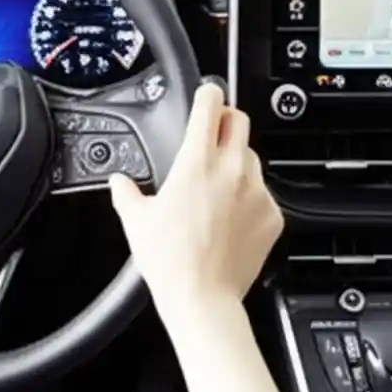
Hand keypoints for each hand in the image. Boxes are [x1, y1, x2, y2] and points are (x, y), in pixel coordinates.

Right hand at [110, 83, 283, 326]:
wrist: (203, 299)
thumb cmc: (170, 261)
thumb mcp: (136, 221)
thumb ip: (125, 192)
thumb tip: (119, 182)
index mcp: (196, 162)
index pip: (210, 104)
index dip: (208, 93)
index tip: (206, 93)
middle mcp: (231, 170)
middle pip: (239, 121)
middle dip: (225, 121)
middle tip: (213, 134)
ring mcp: (256, 191)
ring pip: (252, 157)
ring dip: (237, 161)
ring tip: (218, 187)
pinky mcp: (273, 214)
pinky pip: (264, 192)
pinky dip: (250, 197)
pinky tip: (231, 218)